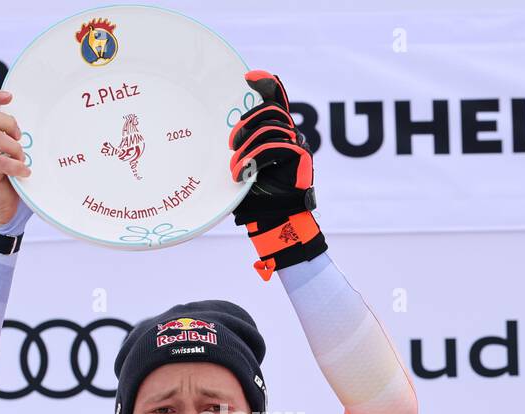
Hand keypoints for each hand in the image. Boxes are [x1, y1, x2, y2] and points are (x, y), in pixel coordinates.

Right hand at [0, 89, 30, 226]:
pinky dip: (15, 166)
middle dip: (8, 121)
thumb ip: (34, 145)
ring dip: (13, 145)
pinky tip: (26, 172)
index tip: (11, 97)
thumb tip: (65, 132)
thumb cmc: (19, 184)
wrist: (4, 214)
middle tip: (21, 138)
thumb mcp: (27, 159)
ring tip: (24, 158)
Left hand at [227, 71, 326, 279]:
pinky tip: (242, 174)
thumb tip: (223, 141)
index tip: (248, 77)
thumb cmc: (258, 201)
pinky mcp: (301, 157)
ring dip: (247, 148)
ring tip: (235, 169)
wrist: (277, 224)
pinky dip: (254, 158)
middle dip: (246, 124)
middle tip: (231, 145)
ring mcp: (299, 145)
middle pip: (271, 111)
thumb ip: (243, 151)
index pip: (277, 99)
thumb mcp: (245, 169)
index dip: (265, 84)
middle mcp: (292, 135)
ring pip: (270, 129)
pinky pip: (274, 146)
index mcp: (279, 134)